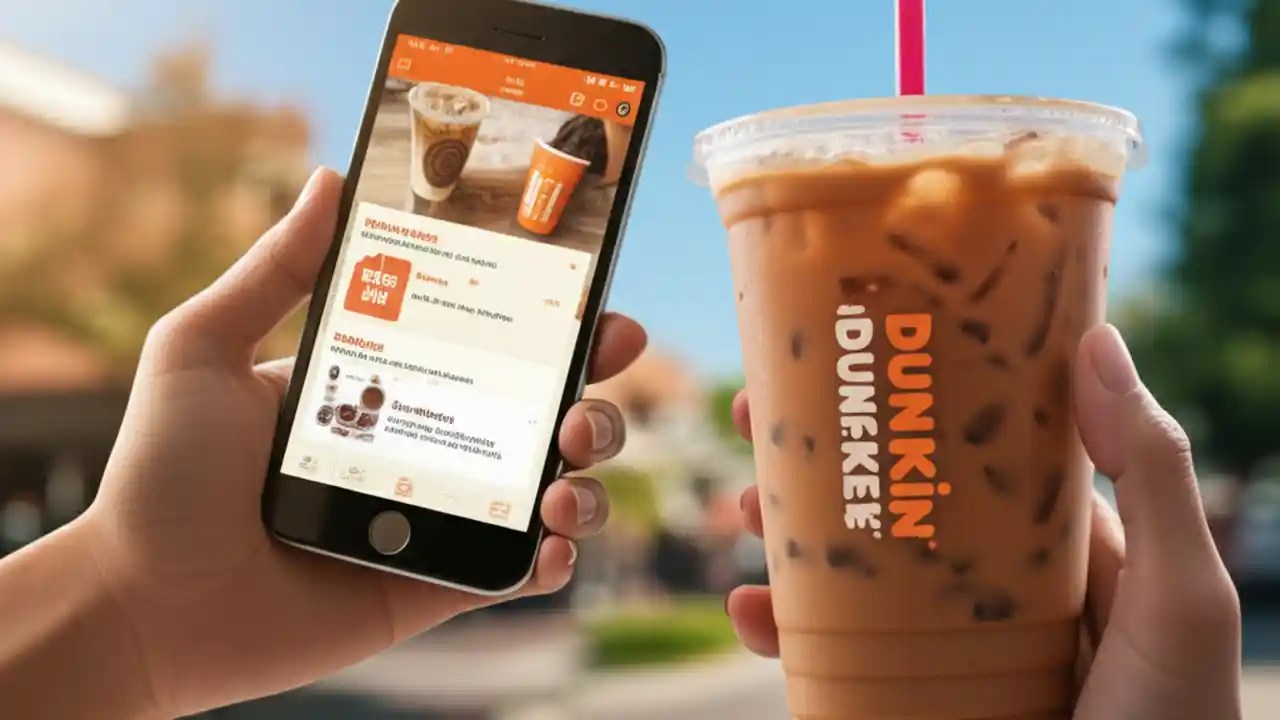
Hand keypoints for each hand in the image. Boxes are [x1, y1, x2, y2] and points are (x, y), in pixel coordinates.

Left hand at [76, 169, 647, 715]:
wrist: (143, 602)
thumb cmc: (161, 475)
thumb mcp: (203, 349)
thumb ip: (273, 270)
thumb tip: (330, 178)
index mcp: (385, 385)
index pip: (489, 346)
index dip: (553, 326)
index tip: (595, 303)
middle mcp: (425, 447)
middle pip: (543, 415)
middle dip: (594, 395)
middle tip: (596, 382)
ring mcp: (439, 521)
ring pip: (551, 492)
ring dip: (589, 477)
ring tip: (567, 474)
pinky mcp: (437, 587)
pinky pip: (518, 572)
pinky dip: (556, 560)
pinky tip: (552, 542)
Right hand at [725, 326, 1241, 719]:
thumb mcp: (1181, 600)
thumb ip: (1152, 477)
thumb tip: (1095, 340)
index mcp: (1056, 546)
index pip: (970, 450)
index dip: (905, 398)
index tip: (845, 358)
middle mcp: (991, 587)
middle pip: (889, 501)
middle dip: (818, 460)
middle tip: (754, 424)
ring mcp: (941, 646)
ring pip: (847, 573)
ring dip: (785, 535)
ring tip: (742, 512)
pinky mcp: (900, 698)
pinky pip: (825, 657)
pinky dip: (780, 630)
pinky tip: (749, 612)